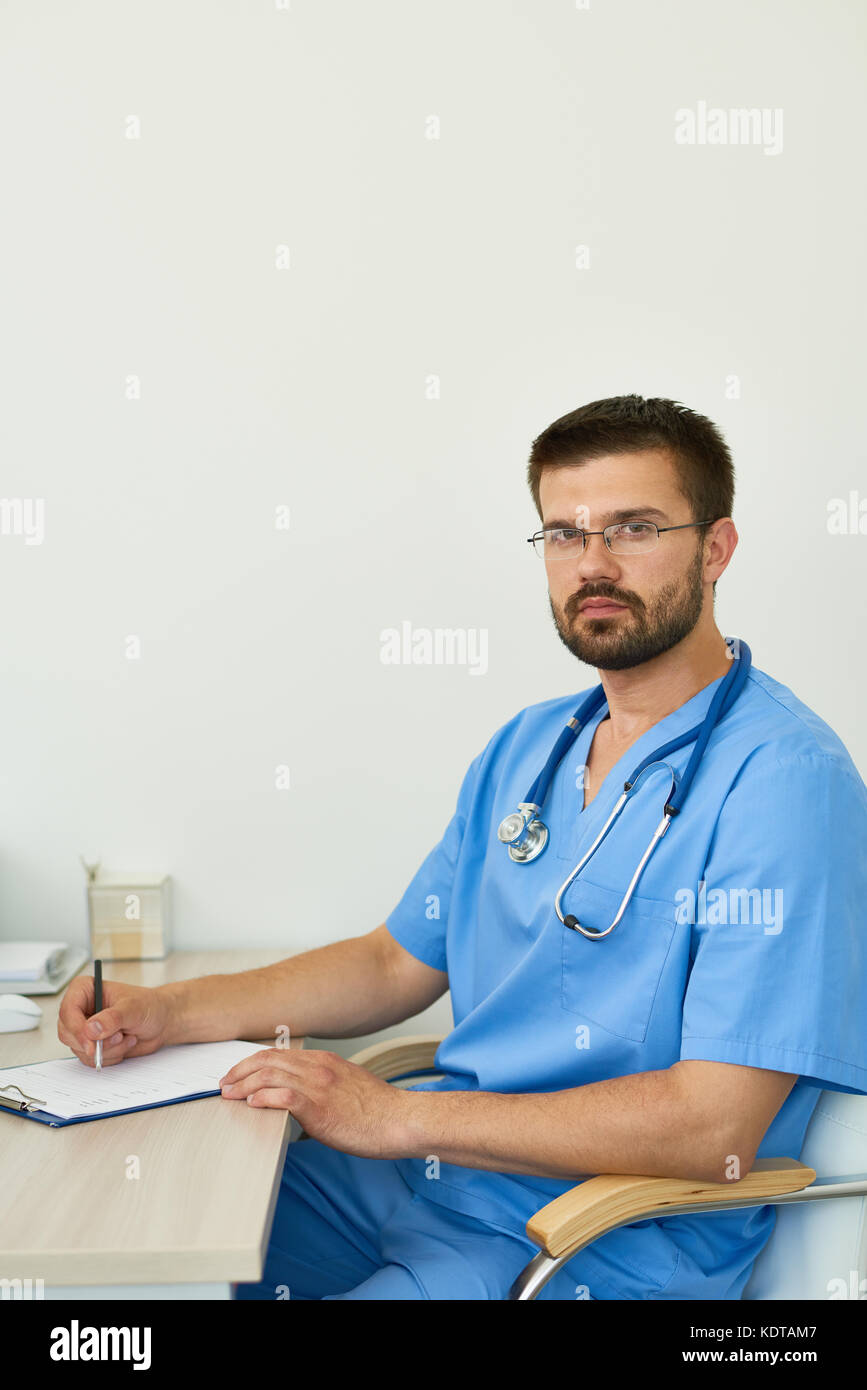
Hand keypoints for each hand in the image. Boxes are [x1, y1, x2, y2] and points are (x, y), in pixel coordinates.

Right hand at [58, 975, 172, 1067]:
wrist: (161, 1021)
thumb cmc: (149, 1005)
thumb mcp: (133, 1008)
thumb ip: (112, 1018)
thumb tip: (91, 1028)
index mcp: (85, 990)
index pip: (68, 1010)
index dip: (76, 1029)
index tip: (91, 1044)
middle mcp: (81, 1009)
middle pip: (67, 1033)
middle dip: (95, 1042)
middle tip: (118, 1038)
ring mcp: (85, 1029)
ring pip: (80, 1049)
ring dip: (107, 1049)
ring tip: (126, 1037)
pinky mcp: (92, 1044)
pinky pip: (90, 1059)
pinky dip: (110, 1057)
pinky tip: (124, 1043)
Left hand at [218, 1048, 411, 1158]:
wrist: (399, 1120)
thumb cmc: (377, 1110)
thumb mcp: (347, 1086)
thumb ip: (322, 1086)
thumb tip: (300, 1101)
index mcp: (323, 1061)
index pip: (278, 1054)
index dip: (252, 1062)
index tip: (238, 1074)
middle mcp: (318, 1068)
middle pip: (267, 1060)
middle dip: (240, 1071)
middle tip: (224, 1084)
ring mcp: (318, 1086)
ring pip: (270, 1076)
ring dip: (244, 1085)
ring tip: (230, 1095)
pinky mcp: (319, 1108)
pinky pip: (283, 1097)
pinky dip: (264, 1098)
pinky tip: (253, 1104)